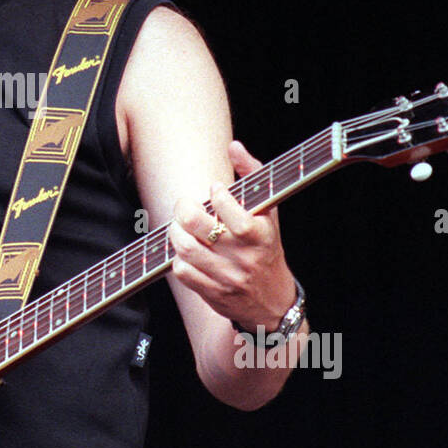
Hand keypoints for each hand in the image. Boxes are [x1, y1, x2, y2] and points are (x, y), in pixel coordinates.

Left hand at [168, 140, 295, 330]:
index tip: (215, 190)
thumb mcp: (268, 212)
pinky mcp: (212, 292)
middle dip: (184, 209)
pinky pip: (182, 271)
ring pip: (185, 248)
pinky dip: (178, 258)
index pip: (229, 208)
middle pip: (197, 225)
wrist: (272, 301)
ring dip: (175, 232)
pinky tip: (186, 251)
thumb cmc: (267, 247)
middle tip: (186, 206)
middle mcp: (244, 256)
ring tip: (180, 226)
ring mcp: (226, 276)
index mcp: (260, 234)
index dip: (216, 194)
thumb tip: (234, 146)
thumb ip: (253, 176)